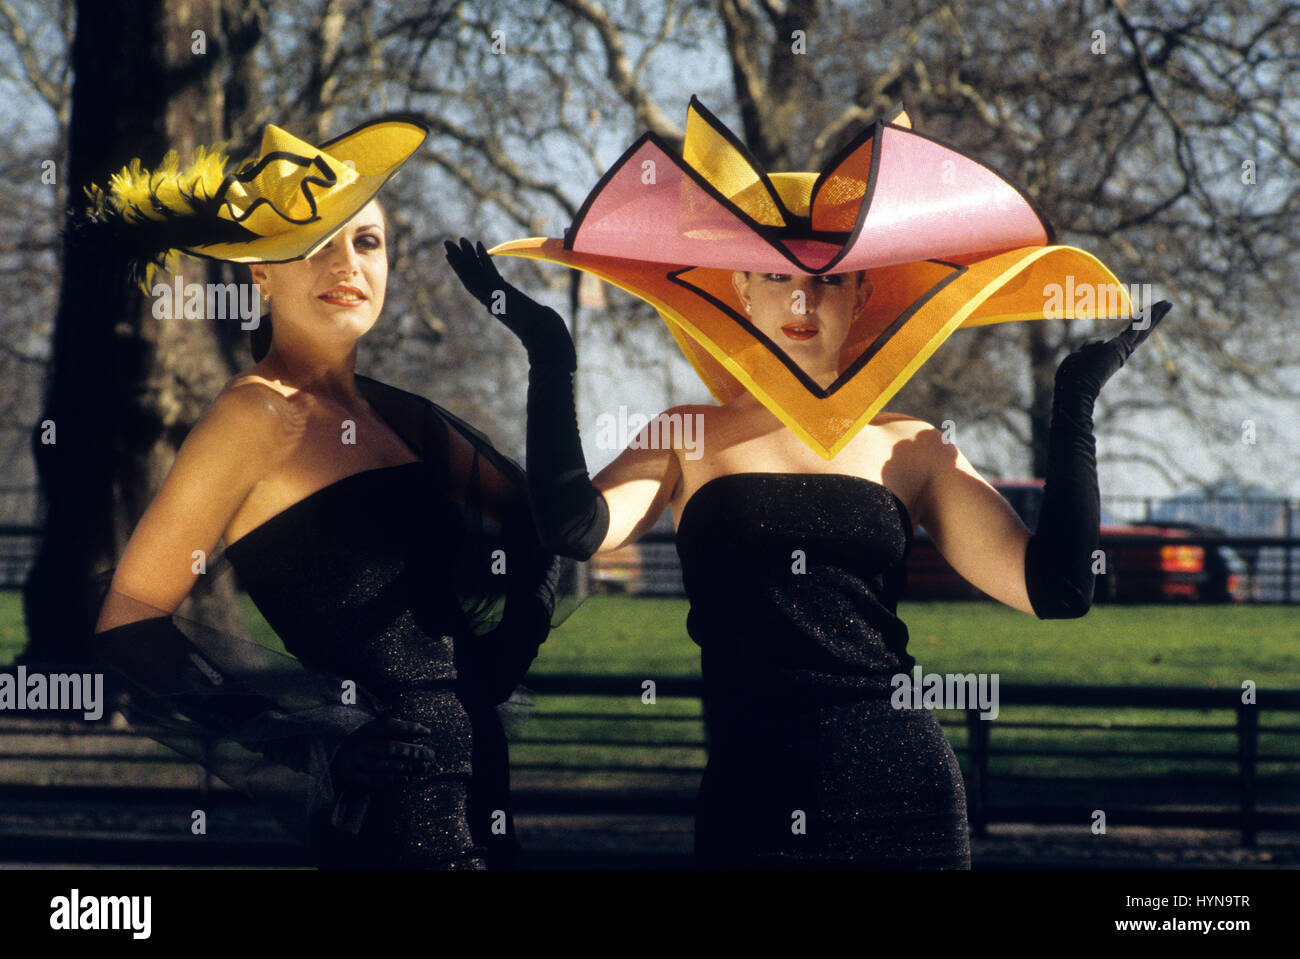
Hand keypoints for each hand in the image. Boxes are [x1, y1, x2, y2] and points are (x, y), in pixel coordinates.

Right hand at [329, 717, 436, 790]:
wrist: (329, 762)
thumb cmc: (358, 745)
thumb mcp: (369, 732)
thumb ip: (389, 728)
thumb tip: (419, 730)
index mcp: (365, 730)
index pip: (391, 727)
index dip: (410, 729)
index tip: (427, 732)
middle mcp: (360, 745)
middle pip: (392, 748)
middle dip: (414, 751)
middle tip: (432, 754)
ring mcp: (356, 762)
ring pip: (387, 765)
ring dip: (408, 767)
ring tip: (425, 767)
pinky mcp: (354, 778)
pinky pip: (377, 781)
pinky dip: (393, 780)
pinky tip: (407, 779)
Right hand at [443, 237, 575, 369]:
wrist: (544, 336)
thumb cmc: (539, 330)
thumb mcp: (528, 317)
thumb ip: (527, 314)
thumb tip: (538, 312)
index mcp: (493, 304)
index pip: (472, 284)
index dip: (462, 270)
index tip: (453, 258)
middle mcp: (490, 300)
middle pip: (469, 276)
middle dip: (458, 259)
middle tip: (447, 243)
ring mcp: (495, 296)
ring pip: (476, 272)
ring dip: (466, 255)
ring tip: (459, 239)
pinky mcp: (503, 292)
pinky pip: (490, 272)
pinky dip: (483, 258)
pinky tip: (478, 243)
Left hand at [1054, 300, 1171, 399]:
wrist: (1074, 388)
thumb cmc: (1073, 376)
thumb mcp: (1080, 355)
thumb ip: (1090, 347)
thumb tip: (1100, 341)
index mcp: (1112, 353)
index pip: (1129, 335)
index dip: (1138, 325)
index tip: (1145, 315)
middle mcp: (1122, 352)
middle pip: (1141, 330)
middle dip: (1154, 317)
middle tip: (1166, 305)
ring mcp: (1123, 349)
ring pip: (1143, 328)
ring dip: (1155, 314)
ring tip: (1167, 303)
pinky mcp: (1122, 346)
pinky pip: (1137, 328)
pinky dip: (1147, 318)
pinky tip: (1156, 308)